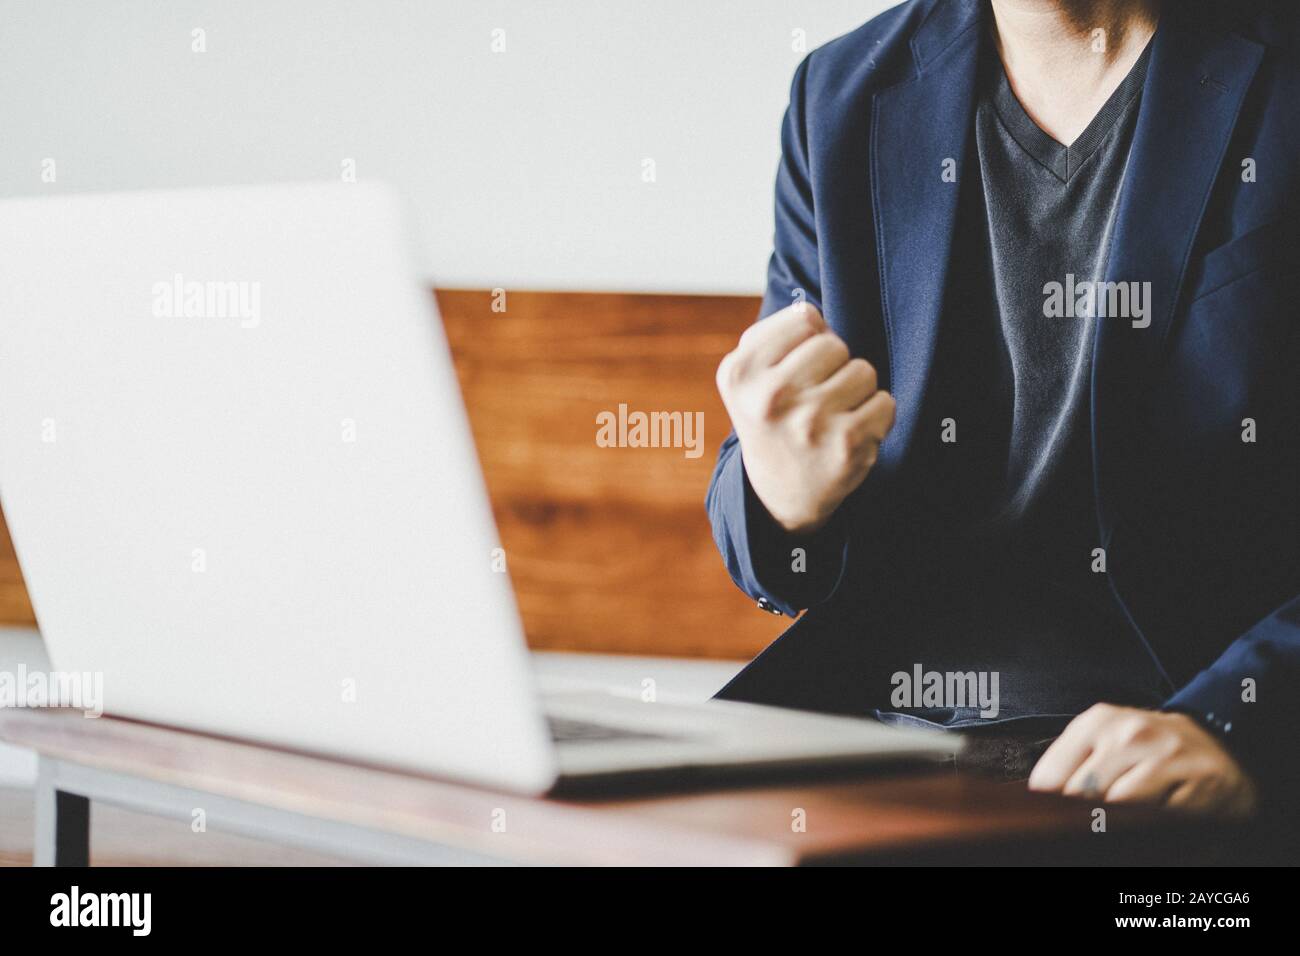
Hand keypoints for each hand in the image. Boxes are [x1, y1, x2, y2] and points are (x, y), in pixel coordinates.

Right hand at [715, 302, 893, 534]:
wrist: (779, 493)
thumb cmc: (772, 418)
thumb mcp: (750, 374)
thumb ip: (776, 331)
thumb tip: (813, 314)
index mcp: (740, 372)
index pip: (805, 319)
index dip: (808, 343)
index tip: (794, 372)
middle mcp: (770, 396)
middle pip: (835, 344)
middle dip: (833, 366)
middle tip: (814, 398)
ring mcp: (809, 421)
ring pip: (864, 371)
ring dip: (856, 391)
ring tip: (832, 416)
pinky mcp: (846, 444)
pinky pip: (885, 402)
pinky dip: (876, 416)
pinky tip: (851, 433)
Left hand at [1028, 703, 1256, 816]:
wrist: (1219, 746)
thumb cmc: (1149, 750)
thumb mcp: (1105, 743)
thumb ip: (1070, 767)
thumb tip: (1038, 800)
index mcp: (1097, 722)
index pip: (1050, 777)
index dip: (1051, 804)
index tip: (1059, 815)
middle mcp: (1129, 733)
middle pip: (1082, 793)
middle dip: (1086, 813)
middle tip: (1100, 819)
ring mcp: (1165, 755)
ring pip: (1119, 806)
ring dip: (1122, 820)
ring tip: (1132, 815)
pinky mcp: (1197, 781)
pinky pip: (1160, 817)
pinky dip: (1155, 823)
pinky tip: (1161, 814)